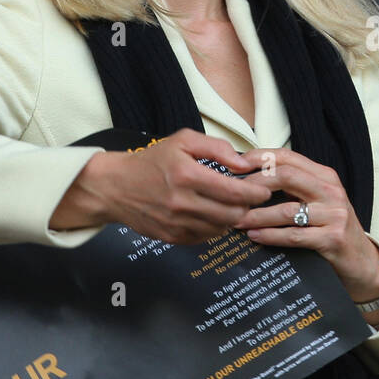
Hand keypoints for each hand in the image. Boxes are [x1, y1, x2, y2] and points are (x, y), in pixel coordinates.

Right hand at [50, 129, 268, 242]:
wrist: (115, 186)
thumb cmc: (151, 161)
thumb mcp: (183, 141)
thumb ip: (217, 148)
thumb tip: (242, 163)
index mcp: (187, 175)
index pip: (234, 192)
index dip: (255, 193)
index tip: (263, 189)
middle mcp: (182, 202)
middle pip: (232, 214)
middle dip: (247, 207)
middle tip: (251, 199)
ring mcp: (176, 223)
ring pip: (221, 229)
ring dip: (232, 218)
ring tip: (232, 206)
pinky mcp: (172, 237)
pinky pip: (205, 238)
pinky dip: (214, 228)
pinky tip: (213, 215)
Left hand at [233, 147, 378, 310]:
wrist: (362, 263)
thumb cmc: (331, 230)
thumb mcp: (317, 203)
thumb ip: (292, 190)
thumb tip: (248, 180)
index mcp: (325, 177)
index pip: (288, 157)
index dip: (259, 158)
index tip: (233, 166)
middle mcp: (331, 191)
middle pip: (286, 176)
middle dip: (254, 184)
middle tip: (231, 196)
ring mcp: (335, 215)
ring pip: (286, 210)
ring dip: (256, 215)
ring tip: (235, 220)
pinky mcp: (333, 239)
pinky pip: (293, 235)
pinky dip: (270, 235)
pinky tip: (253, 236)